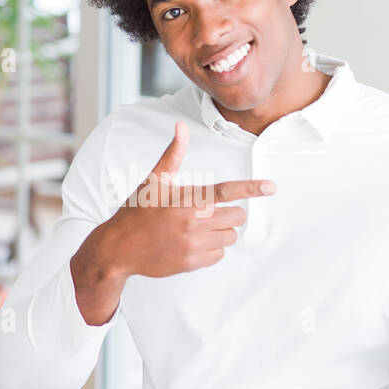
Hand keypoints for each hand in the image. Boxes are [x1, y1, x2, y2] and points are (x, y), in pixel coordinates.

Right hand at [103, 119, 276, 277]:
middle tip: (209, 212)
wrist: (117, 247)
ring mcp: (193, 244)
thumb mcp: (154, 181)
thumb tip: (180, 126)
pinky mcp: (191, 263)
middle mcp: (193, 222)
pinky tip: (192, 244)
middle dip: (229, 213)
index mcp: (187, 199)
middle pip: (236, 217)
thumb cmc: (137, 211)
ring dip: (221, 232)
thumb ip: (172, 154)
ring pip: (229, 237)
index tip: (271, 187)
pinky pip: (219, 256)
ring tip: (198, 229)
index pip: (226, 191)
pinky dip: (212, 250)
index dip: (251, 188)